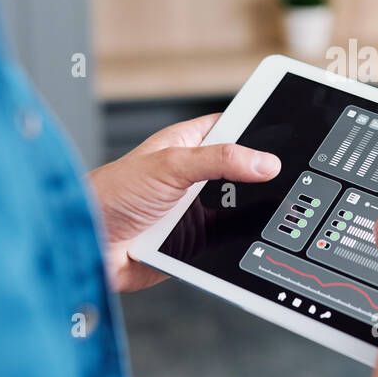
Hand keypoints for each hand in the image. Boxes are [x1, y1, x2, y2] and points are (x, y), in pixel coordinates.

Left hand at [87, 113, 280, 291]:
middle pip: (243, 173)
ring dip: (249, 213)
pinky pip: (227, 240)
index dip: (260, 130)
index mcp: (188, 145)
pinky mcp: (196, 242)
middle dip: (262, 178)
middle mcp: (195, 177)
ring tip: (273, 211)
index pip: (235, 128)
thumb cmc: (110, 195)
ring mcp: (196, 210)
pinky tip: (247, 240)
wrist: (88, 248)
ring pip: (239, 209)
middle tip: (288, 179)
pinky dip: (237, 242)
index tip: (290, 136)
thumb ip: (219, 160)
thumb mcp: (170, 165)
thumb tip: (264, 162)